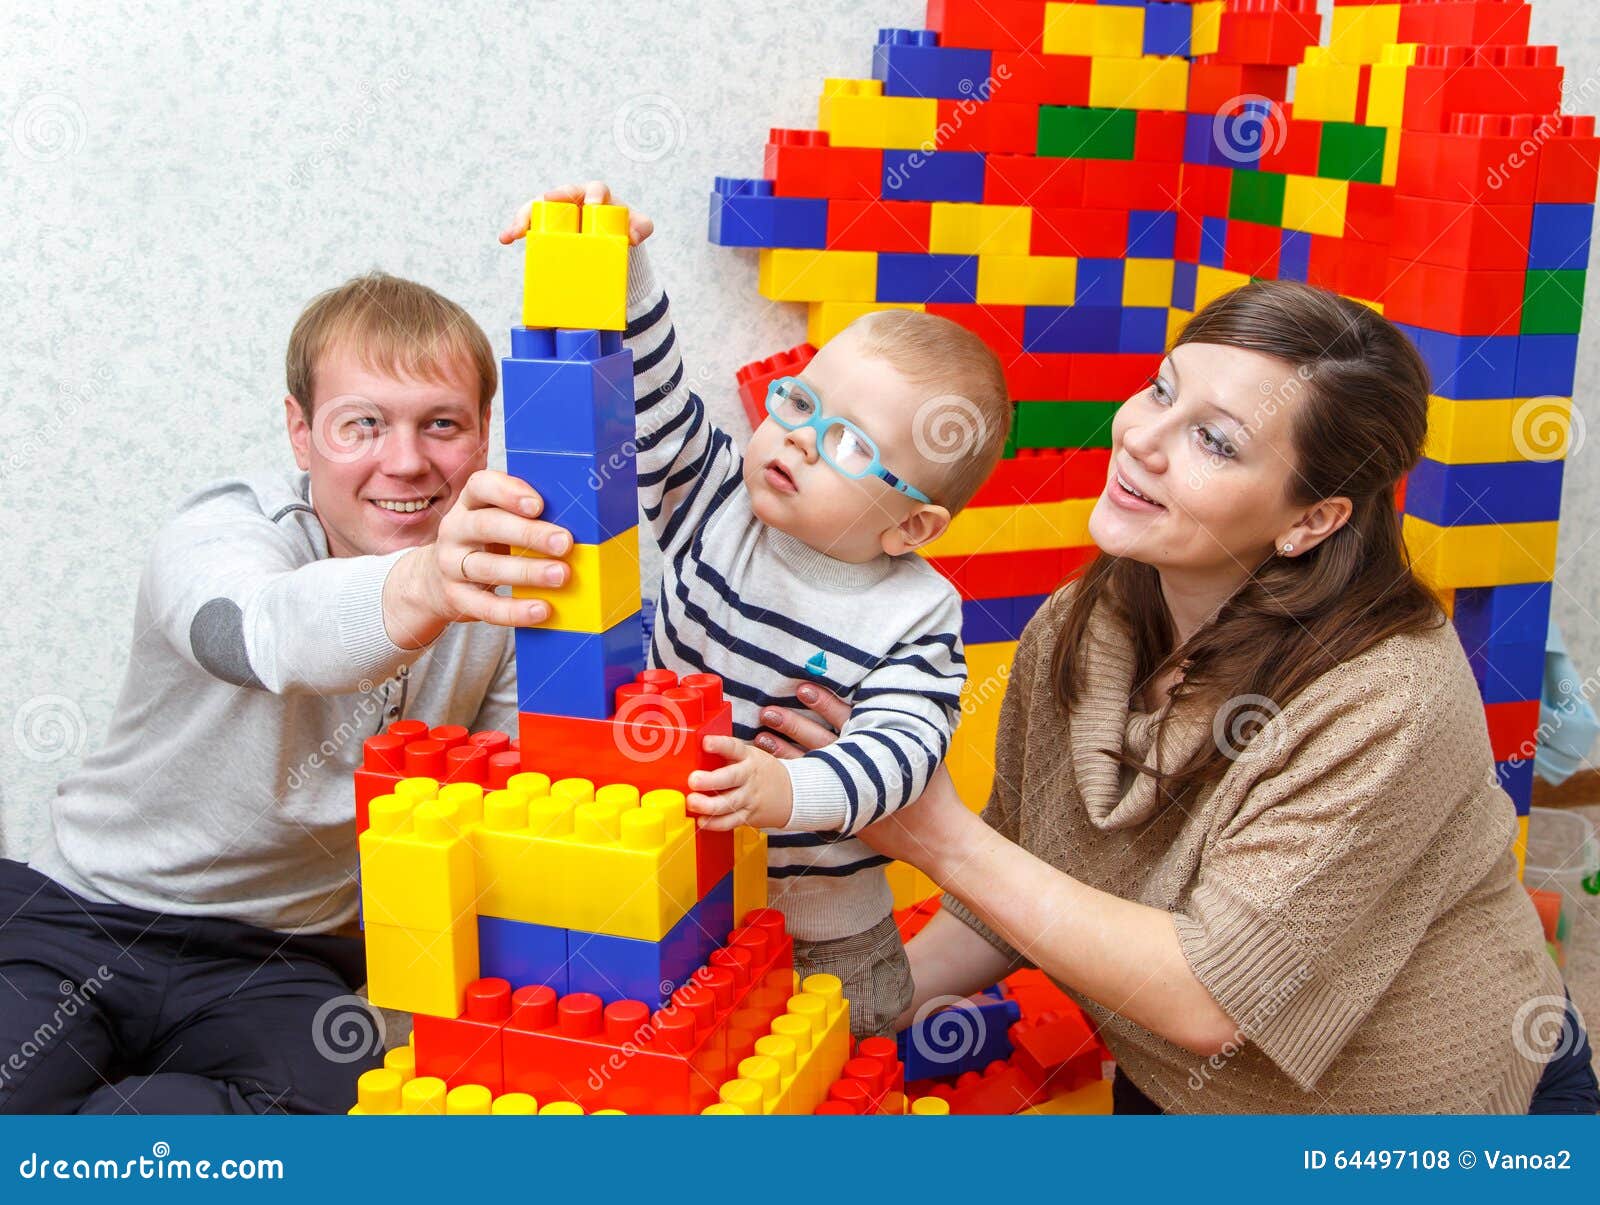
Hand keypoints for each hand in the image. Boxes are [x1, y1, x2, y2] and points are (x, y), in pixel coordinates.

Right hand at [383, 469, 572, 647]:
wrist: (436, 581)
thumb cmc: (485, 544)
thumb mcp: (498, 521)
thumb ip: (528, 517)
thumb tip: (581, 523)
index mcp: (470, 503)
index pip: (480, 486)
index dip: (508, 492)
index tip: (539, 504)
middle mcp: (455, 529)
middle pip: (488, 525)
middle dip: (529, 534)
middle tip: (565, 543)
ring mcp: (450, 564)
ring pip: (487, 566)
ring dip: (528, 571)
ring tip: (561, 576)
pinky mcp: (455, 597)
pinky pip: (485, 606)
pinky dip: (515, 610)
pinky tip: (542, 610)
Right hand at [498, 180, 654, 245]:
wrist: (607, 243)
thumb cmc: (621, 229)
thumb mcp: (636, 228)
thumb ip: (641, 227)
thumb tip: (632, 237)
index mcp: (598, 196)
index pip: (595, 189)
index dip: (593, 195)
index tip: (593, 206)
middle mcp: (575, 199)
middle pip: (561, 193)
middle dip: (552, 198)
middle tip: (547, 202)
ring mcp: (557, 211)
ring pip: (538, 206)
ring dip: (525, 216)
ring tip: (515, 231)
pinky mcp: (544, 225)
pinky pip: (527, 223)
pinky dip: (515, 229)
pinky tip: (505, 239)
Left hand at [685, 736, 794, 830]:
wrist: (791, 793)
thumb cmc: (761, 771)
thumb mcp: (749, 756)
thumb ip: (725, 756)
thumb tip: (693, 754)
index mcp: (748, 757)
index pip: (734, 748)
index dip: (720, 744)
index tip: (706, 742)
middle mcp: (749, 777)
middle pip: (731, 778)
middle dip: (711, 780)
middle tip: (693, 780)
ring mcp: (749, 797)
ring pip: (729, 803)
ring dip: (709, 805)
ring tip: (693, 803)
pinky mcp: (748, 815)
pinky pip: (731, 821)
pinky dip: (716, 823)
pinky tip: (702, 820)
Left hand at [745, 681, 972, 876]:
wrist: (934, 834)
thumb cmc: (933, 791)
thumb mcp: (927, 751)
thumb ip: (904, 728)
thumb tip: (893, 701)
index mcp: (878, 745)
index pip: (846, 718)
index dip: (824, 703)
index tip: (803, 689)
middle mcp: (860, 765)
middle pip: (820, 739)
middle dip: (793, 725)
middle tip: (769, 711)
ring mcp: (850, 790)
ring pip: (810, 764)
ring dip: (785, 751)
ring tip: (761, 738)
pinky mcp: (845, 811)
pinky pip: (812, 793)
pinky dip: (793, 782)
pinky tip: (775, 775)